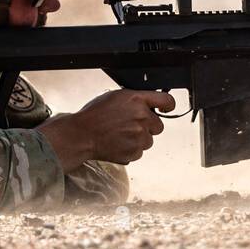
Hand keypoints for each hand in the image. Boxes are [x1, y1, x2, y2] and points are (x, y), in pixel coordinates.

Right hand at [38, 90, 175, 171]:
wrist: (81, 135)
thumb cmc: (94, 115)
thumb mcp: (116, 97)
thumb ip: (136, 99)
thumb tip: (148, 103)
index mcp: (137, 100)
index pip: (167, 100)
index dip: (168, 106)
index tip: (166, 109)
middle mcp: (142, 117)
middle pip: (159, 125)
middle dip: (148, 126)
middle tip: (131, 126)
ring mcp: (139, 136)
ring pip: (149, 140)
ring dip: (139, 139)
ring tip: (121, 135)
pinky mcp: (135, 152)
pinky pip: (140, 151)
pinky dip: (131, 149)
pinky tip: (118, 143)